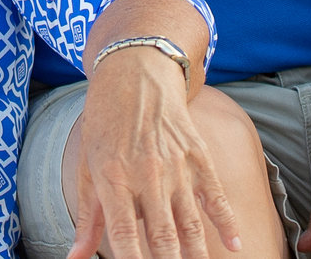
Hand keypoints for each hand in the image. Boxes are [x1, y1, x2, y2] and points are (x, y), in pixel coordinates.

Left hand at [66, 50, 241, 258]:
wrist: (134, 70)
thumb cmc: (105, 122)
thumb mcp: (88, 165)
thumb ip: (87, 218)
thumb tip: (75, 258)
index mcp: (113, 179)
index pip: (124, 237)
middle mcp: (146, 175)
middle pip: (162, 238)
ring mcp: (175, 165)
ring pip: (191, 225)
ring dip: (197, 255)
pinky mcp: (198, 155)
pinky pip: (216, 196)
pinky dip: (227, 223)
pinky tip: (235, 245)